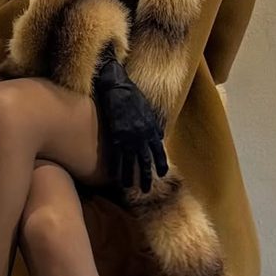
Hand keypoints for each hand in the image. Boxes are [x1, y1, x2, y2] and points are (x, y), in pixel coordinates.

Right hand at [93, 50, 168, 192]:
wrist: (117, 87)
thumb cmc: (132, 95)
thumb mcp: (149, 109)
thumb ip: (154, 124)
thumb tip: (159, 136)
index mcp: (151, 129)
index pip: (158, 151)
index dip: (161, 163)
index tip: (162, 174)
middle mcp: (141, 136)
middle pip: (145, 161)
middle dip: (146, 176)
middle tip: (146, 189)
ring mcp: (128, 137)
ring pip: (130, 162)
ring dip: (129, 176)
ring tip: (128, 187)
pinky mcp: (114, 136)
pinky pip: (115, 156)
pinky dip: (114, 167)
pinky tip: (113, 177)